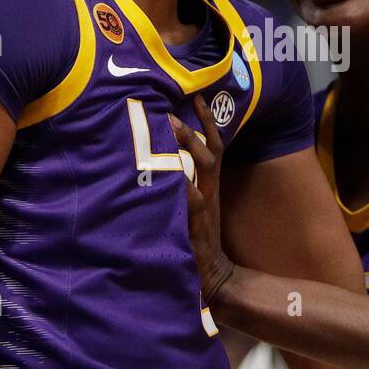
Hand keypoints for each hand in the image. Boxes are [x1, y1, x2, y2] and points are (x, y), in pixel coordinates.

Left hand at [171, 95, 232, 305]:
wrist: (212, 273)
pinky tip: (176, 176)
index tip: (197, 96)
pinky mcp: (198, 223)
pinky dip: (186, 186)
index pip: (211, 144)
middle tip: (171, 110)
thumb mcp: (191, 205)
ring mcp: (206, 204)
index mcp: (209, 183)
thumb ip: (180, 183)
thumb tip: (157, 157)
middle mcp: (210, 188)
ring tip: (171, 128)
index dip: (206, 120)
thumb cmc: (195, 237)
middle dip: (192, 127)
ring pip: (203, 167)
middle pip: (208, 149)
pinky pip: (193, 199)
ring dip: (188, 146)